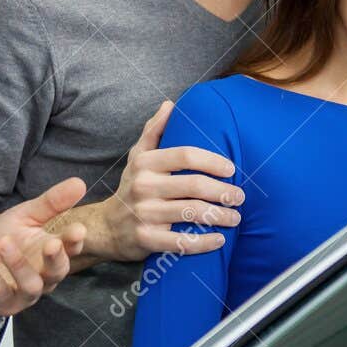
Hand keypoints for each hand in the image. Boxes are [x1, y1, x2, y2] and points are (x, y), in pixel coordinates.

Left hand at [0, 177, 88, 317]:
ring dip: (18, 264)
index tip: (78, 229)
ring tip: (3, 242)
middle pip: (58, 272)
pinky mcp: (3, 304)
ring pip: (31, 285)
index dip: (74, 241)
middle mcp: (44, 277)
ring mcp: (24, 294)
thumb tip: (80, 182)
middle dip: (56, 259)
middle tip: (52, 244)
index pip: (70, 249)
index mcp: (53, 253)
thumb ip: (51, 203)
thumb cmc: (6, 240)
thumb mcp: (26, 217)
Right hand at [93, 100, 242, 260]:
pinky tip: (220, 239)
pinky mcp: (146, 239)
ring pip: (192, 213)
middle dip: (223, 192)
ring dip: (220, 216)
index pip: (185, 155)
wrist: (106, 226)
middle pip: (193, 185)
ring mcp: (144, 213)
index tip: (231, 169)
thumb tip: (170, 104)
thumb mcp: (137, 156)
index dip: (212, 161)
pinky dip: (205, 242)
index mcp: (145, 163)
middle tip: (240, 197)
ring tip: (235, 217)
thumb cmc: (131, 187)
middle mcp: (143, 186)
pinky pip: (182, 242)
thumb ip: (153, 130)